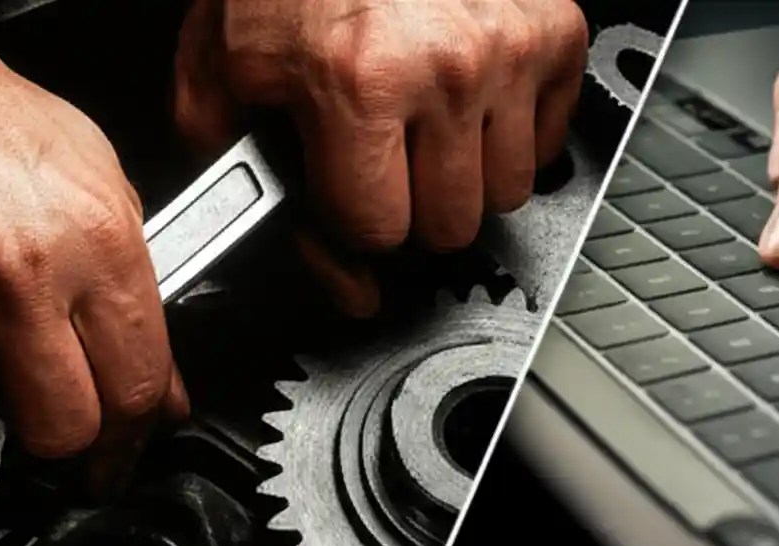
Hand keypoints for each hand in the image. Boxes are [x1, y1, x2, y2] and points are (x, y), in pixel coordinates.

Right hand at [0, 4, 186, 484]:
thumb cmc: (1, 128)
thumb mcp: (107, 193)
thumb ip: (142, 294)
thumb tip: (165, 387)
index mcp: (101, 245)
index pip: (138, 385)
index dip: (134, 437)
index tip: (126, 451)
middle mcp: (26, 276)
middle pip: (63, 429)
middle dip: (64, 436)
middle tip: (57, 412)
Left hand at [174, 0, 588, 316]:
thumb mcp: (224, 76)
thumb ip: (262, 187)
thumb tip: (347, 284)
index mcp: (357, 82)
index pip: (379, 230)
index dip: (353, 217)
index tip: (347, 188)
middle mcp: (444, 67)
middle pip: (451, 225)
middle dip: (413, 204)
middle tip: (388, 153)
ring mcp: (507, 48)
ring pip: (508, 192)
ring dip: (467, 173)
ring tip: (428, 121)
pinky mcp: (554, 28)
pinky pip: (549, 140)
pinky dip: (513, 130)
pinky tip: (469, 95)